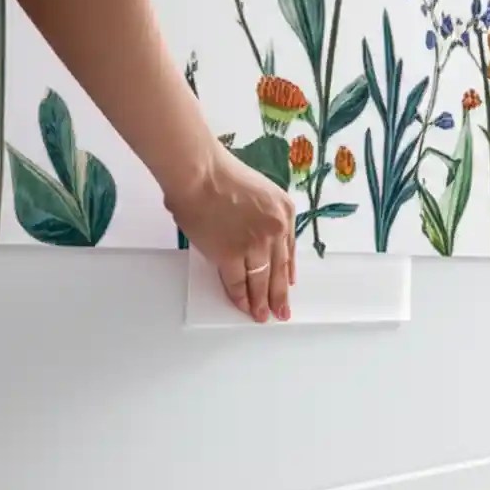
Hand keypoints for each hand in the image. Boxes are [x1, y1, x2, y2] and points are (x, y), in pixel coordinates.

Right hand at [165, 143, 295, 322]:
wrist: (200, 173)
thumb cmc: (219, 174)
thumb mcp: (259, 190)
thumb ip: (262, 215)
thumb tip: (252, 237)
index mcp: (285, 211)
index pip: (289, 248)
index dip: (288, 270)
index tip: (289, 283)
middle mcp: (276, 229)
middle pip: (279, 269)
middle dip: (281, 294)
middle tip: (282, 311)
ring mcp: (255, 244)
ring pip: (261, 280)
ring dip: (262, 301)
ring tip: (263, 316)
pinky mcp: (232, 255)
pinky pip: (238, 283)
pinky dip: (240, 297)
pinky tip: (243, 307)